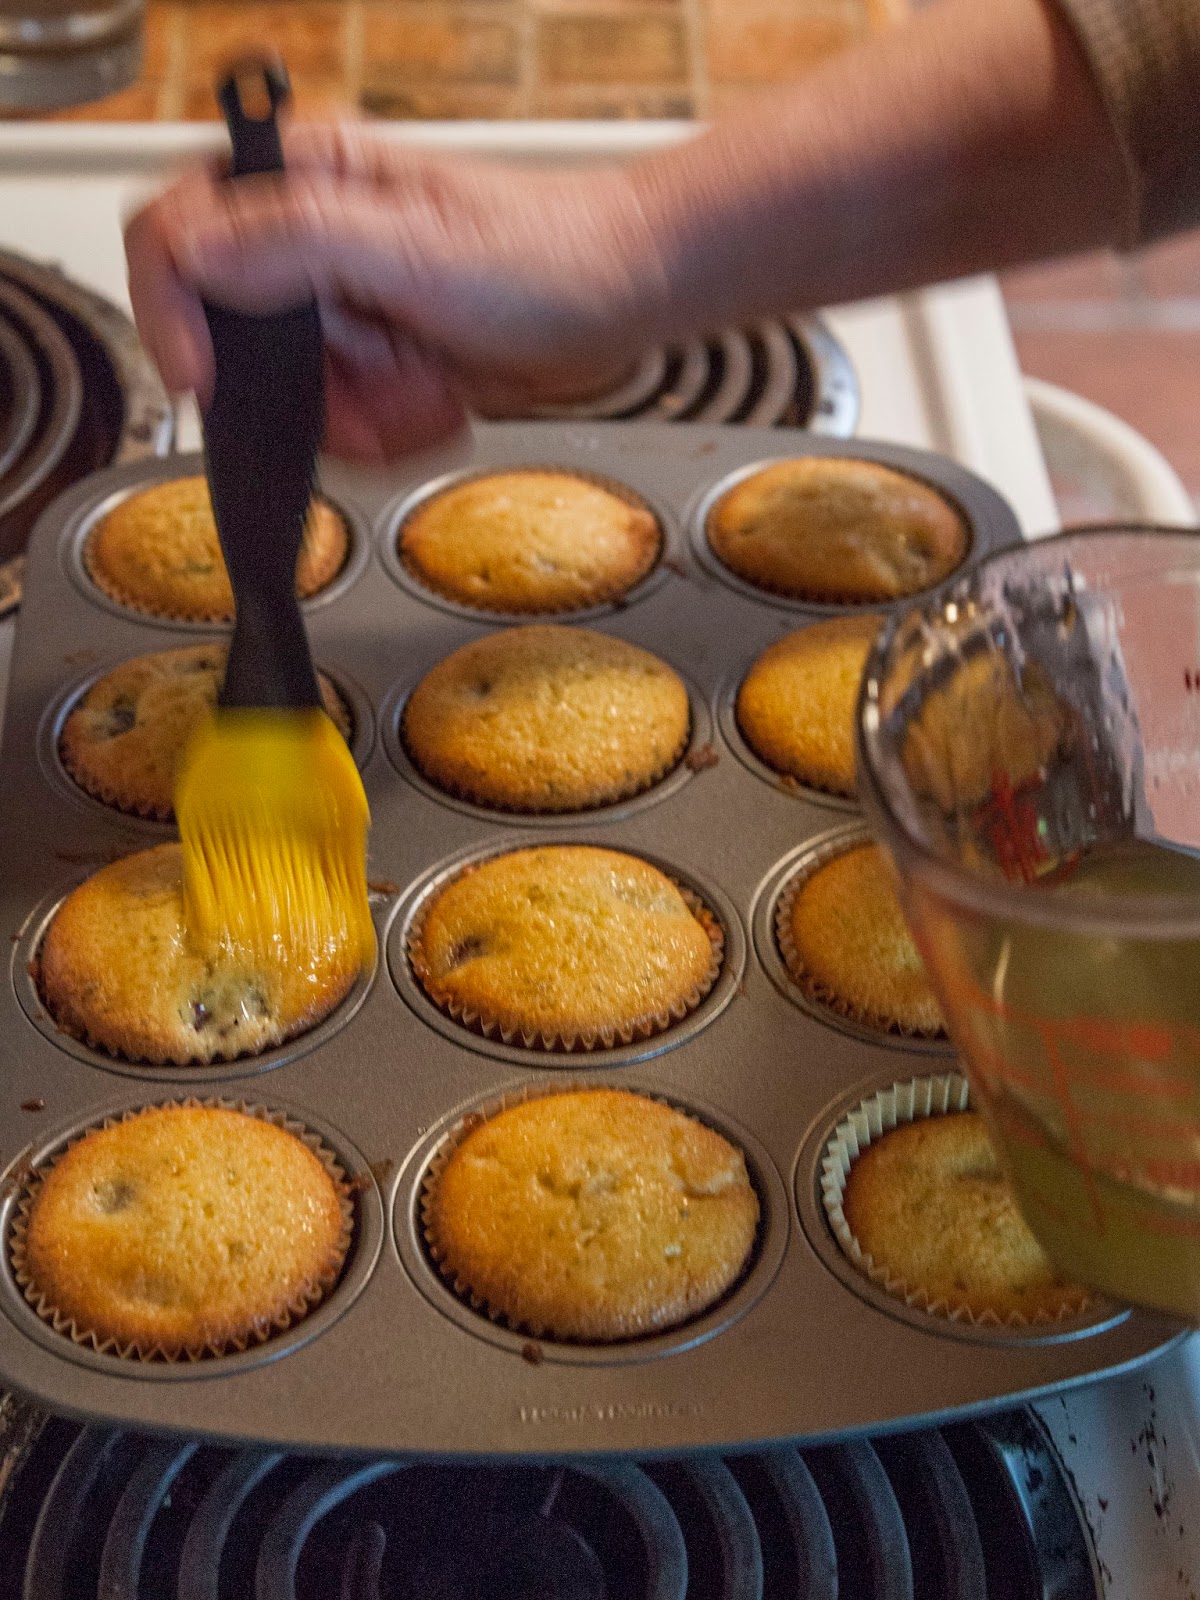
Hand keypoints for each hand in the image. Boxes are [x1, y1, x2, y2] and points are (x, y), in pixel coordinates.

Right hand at [124, 123, 668, 461]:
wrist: (621, 298)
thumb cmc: (545, 251)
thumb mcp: (412, 246)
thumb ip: (294, 244)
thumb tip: (196, 254)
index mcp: (299, 183)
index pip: (175, 238)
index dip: (172, 313)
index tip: (206, 377)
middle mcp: (310, 244)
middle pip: (237, 346)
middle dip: (307, 390)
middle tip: (374, 385)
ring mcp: (344, 310)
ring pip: (296, 400)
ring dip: (363, 416)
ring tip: (428, 386)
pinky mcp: (377, 361)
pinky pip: (348, 425)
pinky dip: (393, 431)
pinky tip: (442, 399)